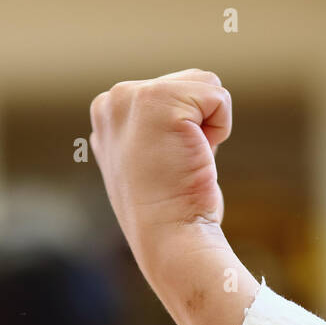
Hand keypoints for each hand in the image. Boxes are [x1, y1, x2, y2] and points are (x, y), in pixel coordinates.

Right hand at [89, 70, 254, 324]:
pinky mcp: (159, 99)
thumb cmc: (168, 213)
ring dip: (208, 127)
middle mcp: (111, 102)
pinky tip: (194, 158)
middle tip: (178, 167)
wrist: (169, 240)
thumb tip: (181, 130)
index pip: (168, 95)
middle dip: (196, 124)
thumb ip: (154, 134)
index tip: (166, 167)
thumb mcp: (149, 164)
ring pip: (203, 85)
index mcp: (105, 117)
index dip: (182, 131)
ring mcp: (130, 97)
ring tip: (184, 163)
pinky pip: (218, 96)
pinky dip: (220, 128)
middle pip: (187, 84)